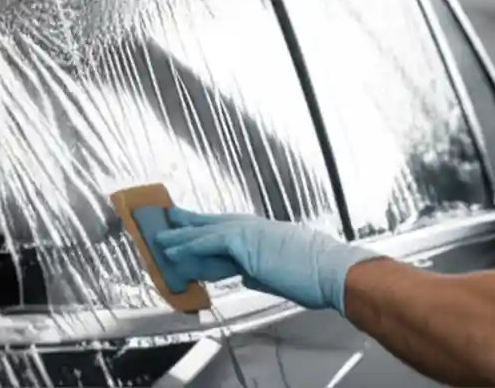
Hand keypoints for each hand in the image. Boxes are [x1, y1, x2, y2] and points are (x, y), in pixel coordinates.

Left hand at [154, 207, 380, 315]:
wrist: (333, 271)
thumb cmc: (317, 275)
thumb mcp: (281, 273)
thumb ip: (258, 271)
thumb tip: (242, 275)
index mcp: (265, 235)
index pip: (228, 232)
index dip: (207, 232)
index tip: (193, 232)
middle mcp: (256, 228)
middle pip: (214, 223)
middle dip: (190, 224)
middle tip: (171, 220)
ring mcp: (251, 231)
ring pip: (206, 230)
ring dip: (181, 234)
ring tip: (160, 236)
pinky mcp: (246, 240)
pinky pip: (209, 241)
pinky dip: (189, 244)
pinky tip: (173, 249)